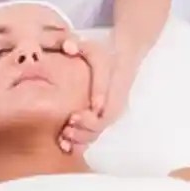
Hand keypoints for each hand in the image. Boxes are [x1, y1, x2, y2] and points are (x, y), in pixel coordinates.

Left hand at [58, 38, 137, 153]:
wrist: (125, 56)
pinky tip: (65, 144)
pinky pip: (96, 132)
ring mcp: (114, 109)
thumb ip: (79, 46)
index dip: (92, 116)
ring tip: (64, 135)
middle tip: (66, 128)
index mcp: (117, 84)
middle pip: (104, 123)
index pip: (109, 106)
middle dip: (85, 130)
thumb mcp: (93, 45)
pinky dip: (82, 141)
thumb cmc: (105, 52)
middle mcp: (118, 100)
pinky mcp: (106, 116)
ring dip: (82, 137)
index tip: (73, 116)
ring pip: (101, 130)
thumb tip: (69, 47)